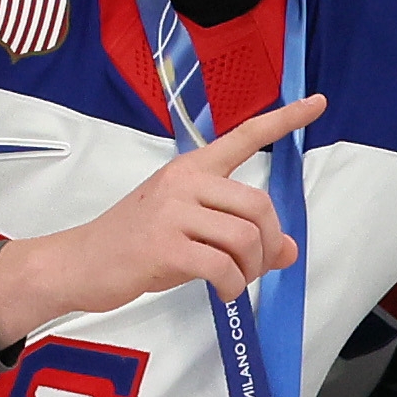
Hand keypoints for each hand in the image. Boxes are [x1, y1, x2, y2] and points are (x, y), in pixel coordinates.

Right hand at [0, 93, 324, 341]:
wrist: (79, 263)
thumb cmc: (134, 244)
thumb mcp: (190, 230)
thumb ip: (238, 234)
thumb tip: (288, 250)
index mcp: (191, 169)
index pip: (245, 136)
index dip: (285, 120)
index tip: (317, 103)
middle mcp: (184, 182)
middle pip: (258, 204)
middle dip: (270, 243)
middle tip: (258, 266)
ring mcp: (172, 212)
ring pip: (245, 236)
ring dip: (252, 267)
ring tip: (237, 280)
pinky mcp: (164, 246)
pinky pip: (222, 266)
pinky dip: (233, 286)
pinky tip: (224, 293)